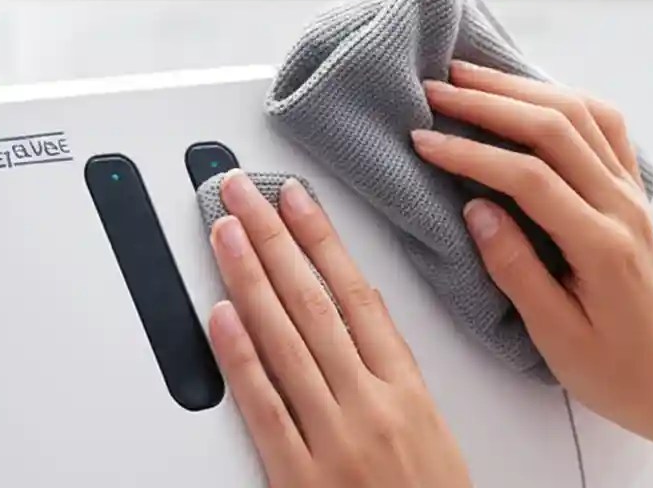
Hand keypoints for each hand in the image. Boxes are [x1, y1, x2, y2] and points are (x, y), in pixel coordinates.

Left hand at [206, 170, 471, 487]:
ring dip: (247, 276)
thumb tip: (355, 312)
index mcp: (408, 389)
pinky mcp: (299, 476)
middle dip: (272, 237)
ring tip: (224, 232)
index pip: (356, 292)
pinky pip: (263, 405)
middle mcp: (369, 404)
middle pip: (312, 301)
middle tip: (242, 193)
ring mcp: (332, 439)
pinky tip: (219, 314)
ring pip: (282, 337)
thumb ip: (392, 373)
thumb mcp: (433, 431)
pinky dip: (238, 356)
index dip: (322, 238)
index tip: (296, 199)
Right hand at [412, 60, 652, 447]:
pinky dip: (564, 96)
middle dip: (488, 101)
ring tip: (469, 74)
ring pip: (579, 113)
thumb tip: (475, 209)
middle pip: (554, 127)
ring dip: (521, 87)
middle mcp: (622, 206)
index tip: (422, 140)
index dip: (470, 153)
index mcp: (601, 244)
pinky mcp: (632, 192)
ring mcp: (632, 193)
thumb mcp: (556, 336)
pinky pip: (604, 124)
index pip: (528, 178)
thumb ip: (515, 269)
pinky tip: (530, 91)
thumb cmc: (614, 370)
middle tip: (434, 88)